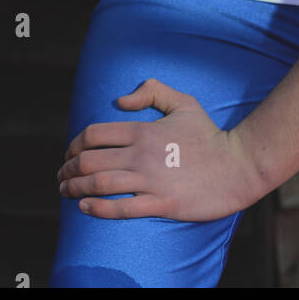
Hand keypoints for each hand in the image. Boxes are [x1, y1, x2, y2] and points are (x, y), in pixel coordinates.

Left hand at [55, 79, 263, 220]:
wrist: (237, 165)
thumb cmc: (209, 135)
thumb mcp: (183, 102)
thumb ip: (152, 91)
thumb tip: (120, 101)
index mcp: (143, 129)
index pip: (95, 134)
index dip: (74, 144)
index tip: (69, 154)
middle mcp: (142, 154)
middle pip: (90, 160)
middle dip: (68, 169)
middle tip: (61, 177)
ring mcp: (151, 180)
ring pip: (100, 184)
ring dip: (75, 188)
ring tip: (66, 192)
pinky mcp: (162, 203)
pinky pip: (121, 208)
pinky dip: (97, 208)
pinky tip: (85, 207)